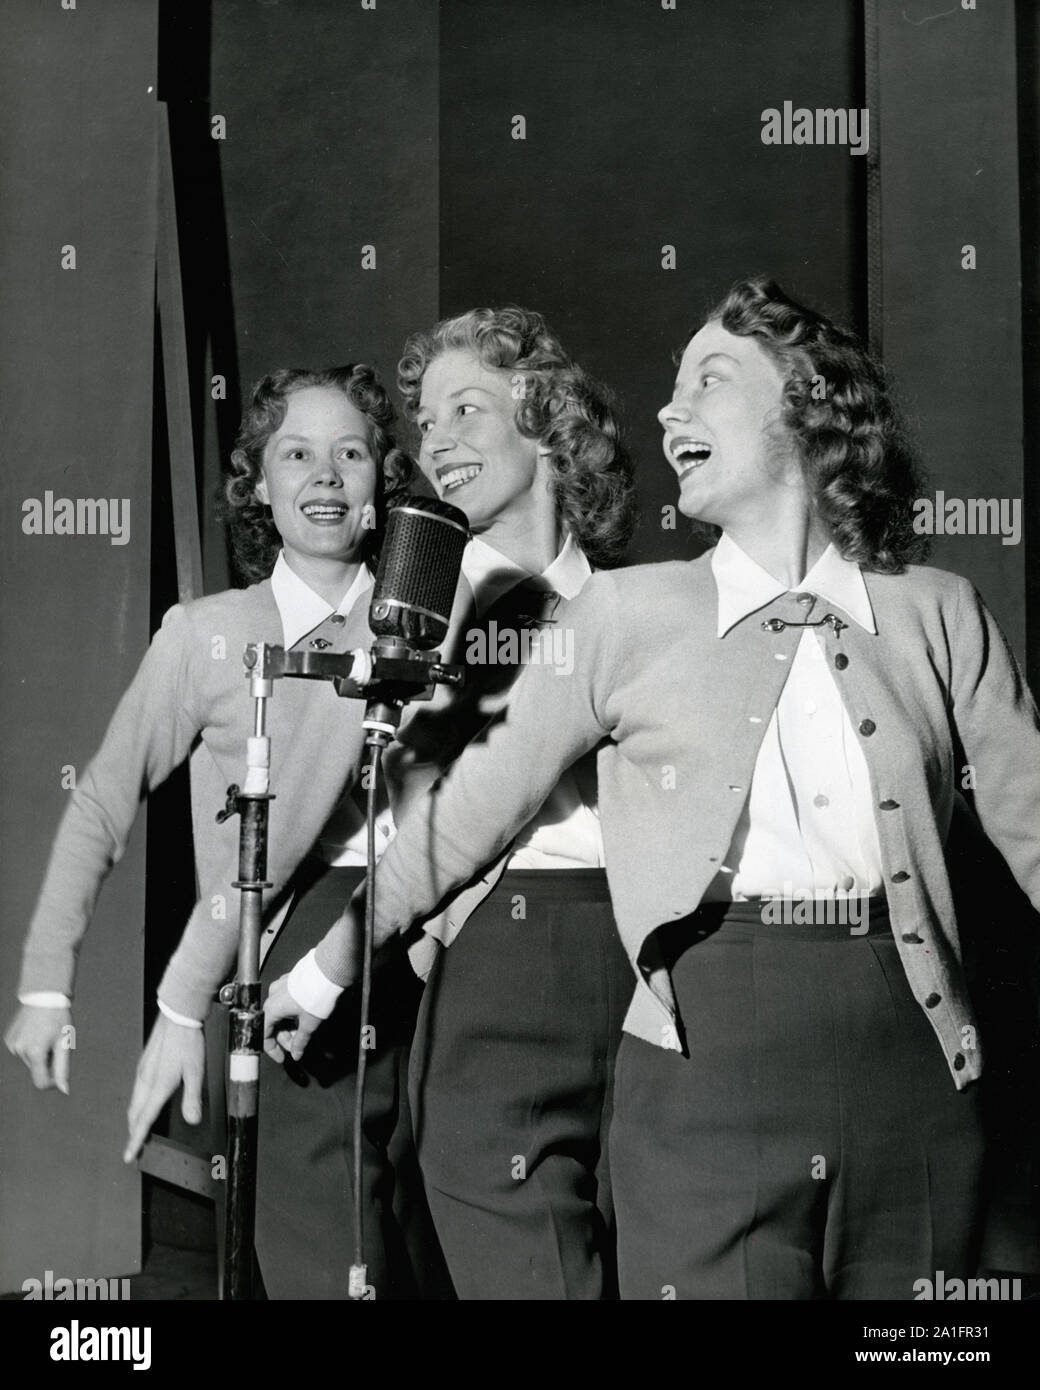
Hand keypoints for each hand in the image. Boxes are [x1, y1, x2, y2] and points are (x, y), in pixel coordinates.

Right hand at [4, 1005, 73, 1094]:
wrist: (44, 996)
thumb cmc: (59, 1020)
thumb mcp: (64, 1043)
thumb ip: (63, 1069)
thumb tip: (64, 1090)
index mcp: (35, 1053)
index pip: (41, 1082)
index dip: (52, 1082)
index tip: (60, 1073)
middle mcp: (20, 1051)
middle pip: (36, 1069)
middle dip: (47, 1061)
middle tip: (55, 1042)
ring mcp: (13, 1045)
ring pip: (29, 1060)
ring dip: (39, 1054)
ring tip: (46, 1035)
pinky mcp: (9, 1040)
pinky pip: (22, 1051)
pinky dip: (30, 1047)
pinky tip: (36, 1032)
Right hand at [124, 1013, 204, 1163]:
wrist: (177, 1016)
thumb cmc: (188, 1041)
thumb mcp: (196, 1071)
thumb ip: (193, 1097)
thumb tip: (192, 1120)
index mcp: (157, 1086)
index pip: (144, 1119)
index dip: (136, 1140)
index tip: (129, 1156)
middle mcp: (145, 1080)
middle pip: (135, 1113)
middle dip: (133, 1132)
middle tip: (134, 1148)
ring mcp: (143, 1071)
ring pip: (134, 1102)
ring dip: (134, 1119)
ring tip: (137, 1130)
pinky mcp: (144, 1064)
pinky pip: (136, 1091)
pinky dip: (137, 1104)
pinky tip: (143, 1103)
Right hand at [262, 974, 321, 1064]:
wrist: (327, 971)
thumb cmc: (316, 995)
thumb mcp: (308, 1024)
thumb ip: (300, 1041)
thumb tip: (296, 1054)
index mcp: (271, 1008)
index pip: (264, 1034)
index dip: (273, 1049)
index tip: (282, 1057)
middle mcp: (272, 996)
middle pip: (273, 1023)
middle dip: (286, 1037)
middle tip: (298, 1045)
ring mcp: (281, 986)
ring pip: (281, 1012)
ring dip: (290, 1025)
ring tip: (304, 1031)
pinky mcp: (291, 980)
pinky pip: (287, 1001)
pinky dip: (293, 1012)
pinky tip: (305, 1017)